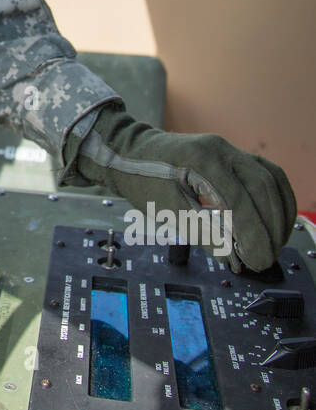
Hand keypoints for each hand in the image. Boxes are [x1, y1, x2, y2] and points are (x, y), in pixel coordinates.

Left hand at [65, 108, 296, 271]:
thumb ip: (202, 233)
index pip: (240, 200)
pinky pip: (266, 173)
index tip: (258, 260)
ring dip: (280, 213)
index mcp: (202, 160)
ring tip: (275, 243)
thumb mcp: (166, 211)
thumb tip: (234, 258)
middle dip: (272, 226)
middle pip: (263, 187)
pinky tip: (275, 220)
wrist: (129, 154)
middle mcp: (221, 148)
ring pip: (271, 178)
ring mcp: (229, 149)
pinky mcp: (233, 155)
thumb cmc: (143, 180)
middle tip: (267, 257)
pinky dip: (276, 198)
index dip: (254, 234)